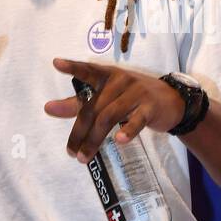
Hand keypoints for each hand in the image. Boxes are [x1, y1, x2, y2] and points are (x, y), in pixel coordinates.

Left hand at [44, 57, 185, 162]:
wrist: (171, 101)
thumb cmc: (132, 98)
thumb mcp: (107, 96)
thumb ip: (78, 103)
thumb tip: (48, 108)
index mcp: (108, 76)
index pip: (88, 71)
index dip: (73, 67)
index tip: (56, 63)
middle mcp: (120, 81)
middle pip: (94, 107)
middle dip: (79, 132)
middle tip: (70, 152)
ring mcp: (136, 93)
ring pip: (110, 117)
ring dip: (94, 139)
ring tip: (83, 157)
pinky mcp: (150, 108)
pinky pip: (137, 120)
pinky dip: (128, 130)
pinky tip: (119, 141)